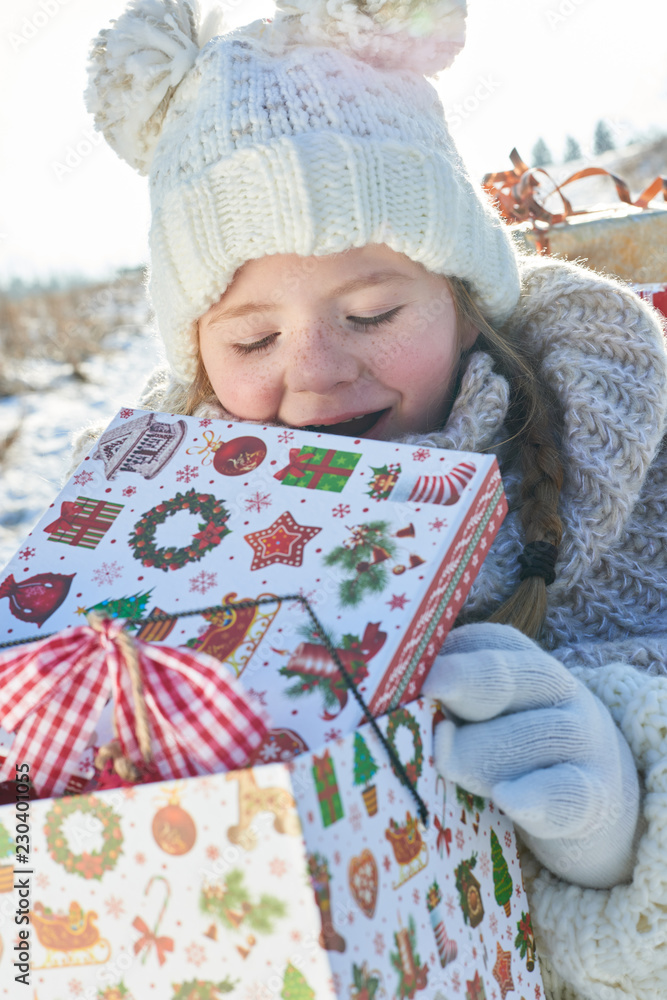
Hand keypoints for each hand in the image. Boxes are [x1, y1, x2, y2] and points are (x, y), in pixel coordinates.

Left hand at [423, 623, 639, 887]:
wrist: (598, 800)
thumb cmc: (513, 751)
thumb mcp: (484, 718)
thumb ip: (442, 705)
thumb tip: (379, 709)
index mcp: (520, 661)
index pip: (483, 642)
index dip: (440, 655)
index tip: (400, 669)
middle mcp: (555, 689)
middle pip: (506, 677)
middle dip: (463, 683)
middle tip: (423, 700)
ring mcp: (580, 740)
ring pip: (534, 735)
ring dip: (482, 754)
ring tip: (448, 767)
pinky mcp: (595, 798)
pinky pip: (567, 791)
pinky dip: (535, 795)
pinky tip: (506, 799)